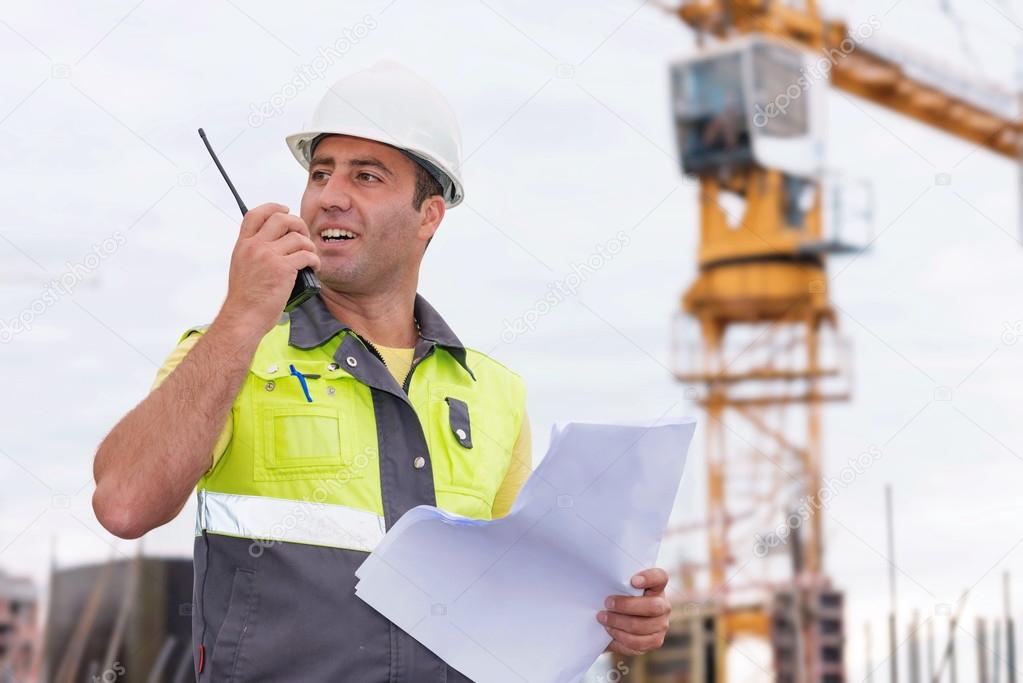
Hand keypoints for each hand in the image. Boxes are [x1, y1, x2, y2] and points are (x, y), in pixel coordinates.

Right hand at [220, 203, 319, 338]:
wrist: (243, 317)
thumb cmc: (246, 299)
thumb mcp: (242, 267)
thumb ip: (254, 252)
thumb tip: (276, 243)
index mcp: (243, 245)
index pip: (256, 214)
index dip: (273, 207)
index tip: (285, 209)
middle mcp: (254, 246)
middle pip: (281, 218)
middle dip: (298, 224)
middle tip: (304, 236)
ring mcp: (268, 256)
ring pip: (298, 237)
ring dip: (309, 246)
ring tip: (310, 257)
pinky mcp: (283, 268)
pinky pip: (307, 255)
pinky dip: (315, 260)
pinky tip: (314, 267)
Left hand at [598, 568, 670, 655]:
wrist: (619, 622)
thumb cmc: (619, 599)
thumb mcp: (619, 588)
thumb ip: (618, 583)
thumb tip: (603, 582)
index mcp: (656, 587)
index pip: (660, 578)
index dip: (650, 578)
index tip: (633, 581)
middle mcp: (663, 606)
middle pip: (653, 606)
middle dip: (626, 606)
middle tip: (607, 603)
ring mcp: (662, 625)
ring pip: (642, 626)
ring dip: (618, 623)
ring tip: (603, 618)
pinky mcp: (655, 641)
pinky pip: (637, 643)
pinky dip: (620, 637)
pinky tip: (609, 630)